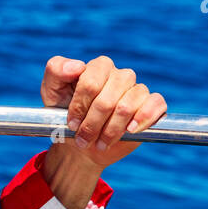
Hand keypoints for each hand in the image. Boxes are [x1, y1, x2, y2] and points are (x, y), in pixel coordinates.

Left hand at [41, 55, 167, 170]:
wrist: (80, 140)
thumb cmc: (64, 112)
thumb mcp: (51, 91)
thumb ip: (56, 70)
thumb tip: (77, 66)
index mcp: (98, 67)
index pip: (90, 82)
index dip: (80, 106)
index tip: (71, 123)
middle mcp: (120, 75)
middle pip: (108, 99)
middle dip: (92, 123)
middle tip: (83, 138)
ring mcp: (137, 89)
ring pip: (127, 106)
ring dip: (111, 130)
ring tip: (100, 142)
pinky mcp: (152, 105)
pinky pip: (156, 104)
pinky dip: (143, 119)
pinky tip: (130, 130)